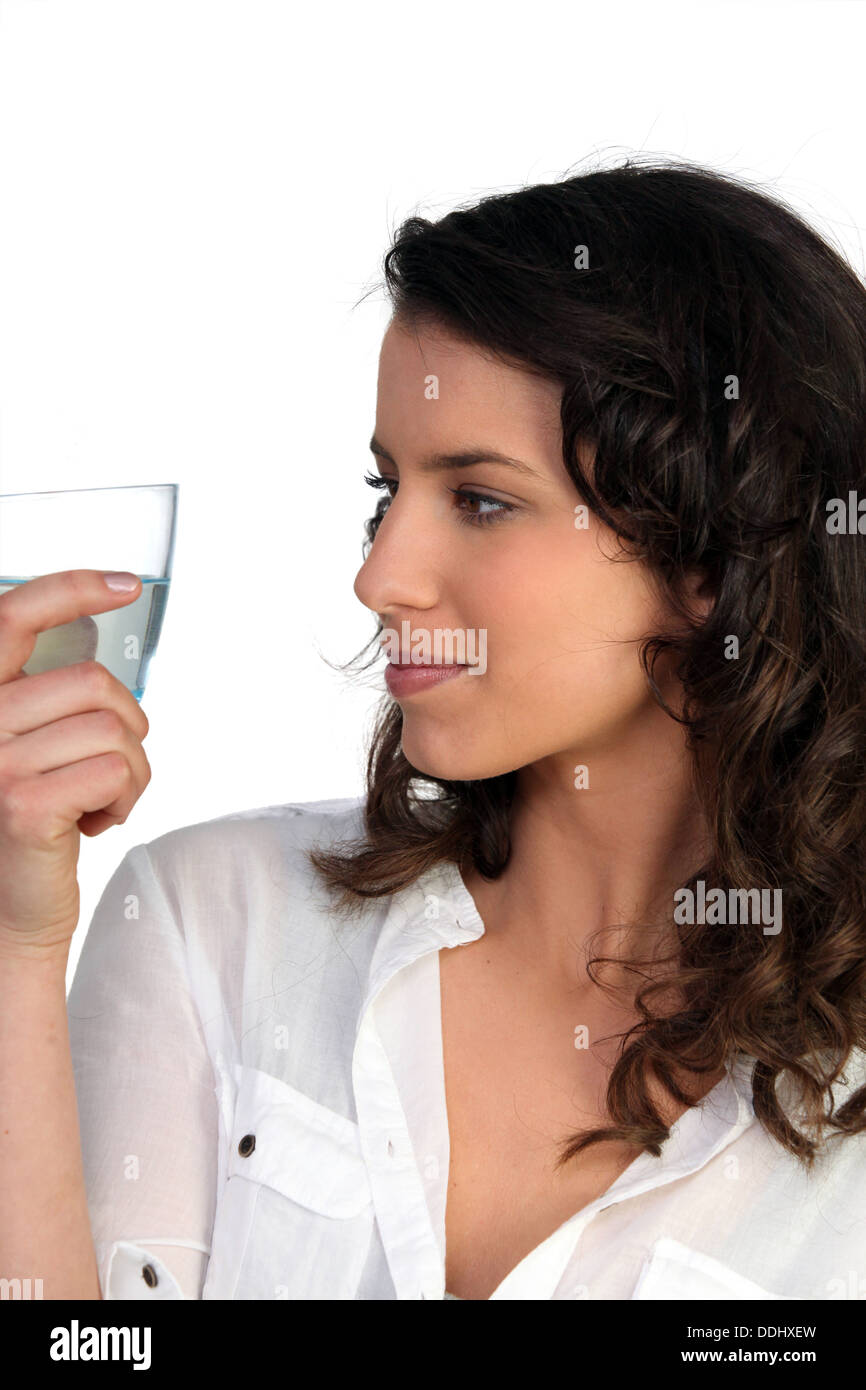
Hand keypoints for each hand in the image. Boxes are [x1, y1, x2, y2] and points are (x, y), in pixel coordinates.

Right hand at [0, 570, 150, 955]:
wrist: (9, 914)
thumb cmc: (30, 823)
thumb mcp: (28, 745)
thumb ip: (47, 698)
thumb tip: (99, 655)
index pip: (13, 616)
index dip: (72, 588)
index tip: (125, 584)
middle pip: (94, 683)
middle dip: (128, 726)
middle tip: (110, 767)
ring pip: (114, 729)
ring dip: (131, 770)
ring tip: (101, 799)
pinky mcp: (23, 805)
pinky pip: (114, 770)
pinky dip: (126, 798)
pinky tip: (97, 822)